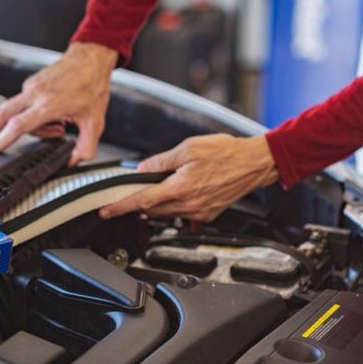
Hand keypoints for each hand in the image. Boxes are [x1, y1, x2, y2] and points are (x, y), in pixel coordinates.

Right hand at [0, 42, 118, 165]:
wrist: (91, 58)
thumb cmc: (92, 84)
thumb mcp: (94, 121)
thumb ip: (85, 146)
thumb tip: (74, 160)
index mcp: (49, 104)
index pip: (18, 125)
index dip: (0, 139)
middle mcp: (35, 94)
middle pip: (1, 115)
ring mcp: (30, 86)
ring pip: (13, 112)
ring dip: (25, 127)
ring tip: (58, 128)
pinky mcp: (30, 83)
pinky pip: (22, 104)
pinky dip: (30, 116)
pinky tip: (53, 117)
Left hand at [99, 134, 279, 221]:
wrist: (256, 163)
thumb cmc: (227, 152)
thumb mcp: (188, 148)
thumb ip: (161, 161)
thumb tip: (143, 169)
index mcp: (181, 188)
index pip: (142, 201)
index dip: (121, 207)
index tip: (106, 211)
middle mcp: (190, 204)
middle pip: (152, 210)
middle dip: (136, 205)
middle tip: (124, 198)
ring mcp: (200, 212)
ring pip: (166, 214)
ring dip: (154, 206)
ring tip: (151, 193)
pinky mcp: (208, 214)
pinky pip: (182, 215)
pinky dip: (172, 207)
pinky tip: (173, 195)